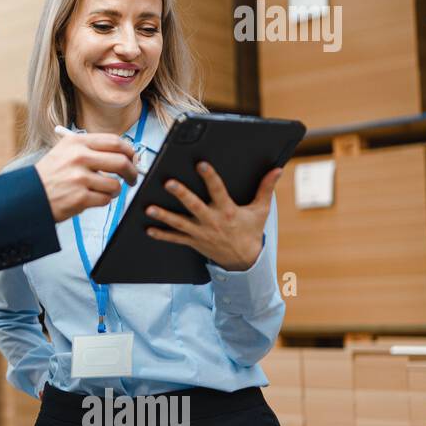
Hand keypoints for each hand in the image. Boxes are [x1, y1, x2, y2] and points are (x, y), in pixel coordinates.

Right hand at [34, 133, 138, 222]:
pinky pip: (105, 199)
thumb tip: (123, 155)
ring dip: (114, 190)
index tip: (132, 159)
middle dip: (132, 172)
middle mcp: (78, 157)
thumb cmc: (48, 176)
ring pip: (115, 184)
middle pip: (121, 161)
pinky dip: (102, 201)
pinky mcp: (80, 197)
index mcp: (76, 142)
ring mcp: (79, 178)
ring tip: (102, 191)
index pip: (114, 141)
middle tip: (132, 177)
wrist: (28, 195)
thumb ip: (92, 150)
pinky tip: (90, 198)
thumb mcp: (65, 152)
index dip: (129, 151)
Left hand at [144, 162, 280, 270]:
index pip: (218, 190)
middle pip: (194, 206)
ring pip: (179, 223)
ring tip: (149, 208)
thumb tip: (278, 169)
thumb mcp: (261, 210)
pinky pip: (175, 239)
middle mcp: (212, 221)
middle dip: (181, 194)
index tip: (201, 164)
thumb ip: (266, 188)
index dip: (210, 177)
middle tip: (168, 183)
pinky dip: (161, 234)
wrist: (245, 261)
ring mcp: (201, 233)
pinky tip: (148, 228)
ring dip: (164, 216)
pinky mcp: (193, 242)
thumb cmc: (250, 231)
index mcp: (228, 211)